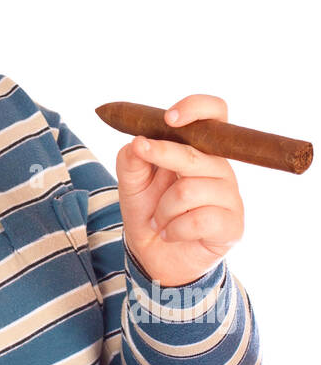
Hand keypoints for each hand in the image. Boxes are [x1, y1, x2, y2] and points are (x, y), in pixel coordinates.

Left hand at [116, 93, 244, 286]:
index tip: (169, 118)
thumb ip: (132, 159)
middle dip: (161, 159)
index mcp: (200, 149)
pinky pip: (199, 220)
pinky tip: (171, 234)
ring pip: (190, 190)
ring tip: (158, 220)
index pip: (215, 113)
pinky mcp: (233, 225)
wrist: (155, 256)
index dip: (196, 108)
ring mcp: (230, 197)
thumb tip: (137, 143)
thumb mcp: (132, 183)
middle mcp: (220, 168)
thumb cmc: (149, 212)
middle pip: (194, 154)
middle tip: (142, 172)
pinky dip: (174, 229)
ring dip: (162, 209)